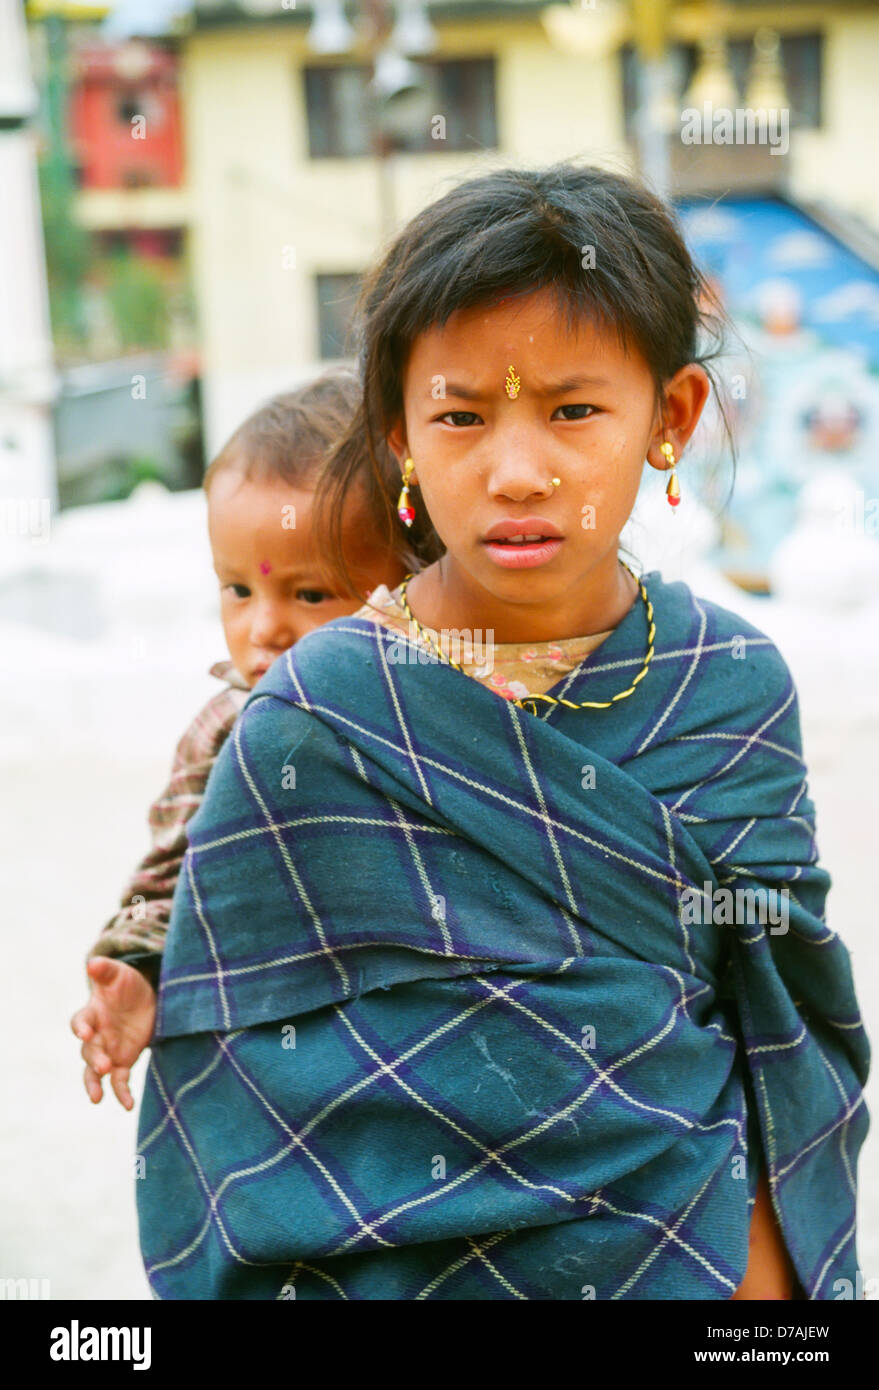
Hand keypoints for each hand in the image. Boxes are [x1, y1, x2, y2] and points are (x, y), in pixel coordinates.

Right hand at [71, 957, 156, 1110]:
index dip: (81, 1027)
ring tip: (97, 1097)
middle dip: (94, 1058)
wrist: (146, 998)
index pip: (80, 1021)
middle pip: (88, 1050)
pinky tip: (127, 1105)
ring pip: (95, 1071)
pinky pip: (119, 1081)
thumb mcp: (119, 973)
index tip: (84, 1032)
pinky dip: (121, 1093)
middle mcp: (96, 1035)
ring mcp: (108, 1051)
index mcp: (92, 1013)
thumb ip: (105, 970)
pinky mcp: (123, 1062)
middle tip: (103, 1066)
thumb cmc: (127, 984)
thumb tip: (93, 963)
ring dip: (96, 1083)